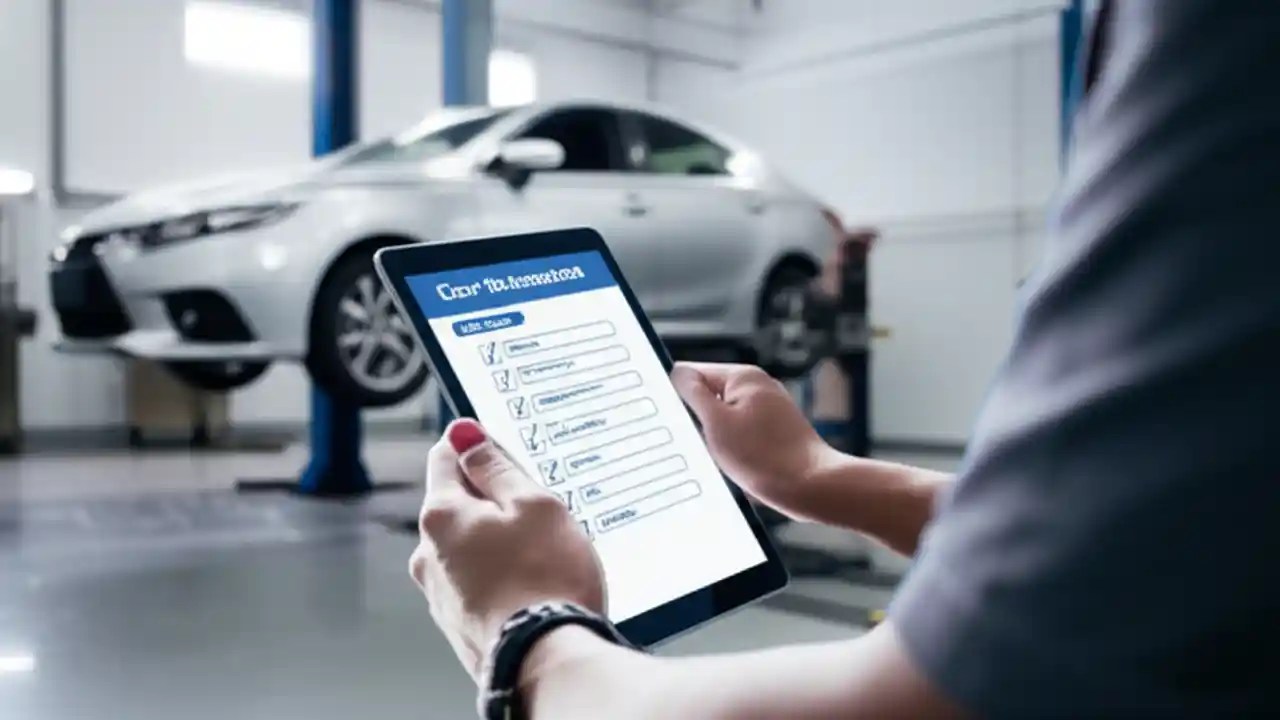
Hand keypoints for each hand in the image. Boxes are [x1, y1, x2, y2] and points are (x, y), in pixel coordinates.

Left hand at [409, 419, 605, 680]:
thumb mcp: (533, 504)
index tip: (502, 448)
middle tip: (538, 509)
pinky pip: (477, 581)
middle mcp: (429, 555)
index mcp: (441, 516)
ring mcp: (441, 593)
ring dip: (499, 539)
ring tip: (542, 553)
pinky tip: (533, 583)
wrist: (548, 661)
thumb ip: (496, 467)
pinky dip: (502, 574)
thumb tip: (466, 436)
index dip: (476, 445)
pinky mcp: (461, 623)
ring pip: (468, 545)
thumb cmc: (546, 580)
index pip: (445, 457)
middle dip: (493, 499)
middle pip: (457, 504)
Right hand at [671, 362, 837, 519]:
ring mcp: (771, 408)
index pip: (695, 373)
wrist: (810, 486)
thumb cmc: (765, 457)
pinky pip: (743, 432)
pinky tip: (744, 462)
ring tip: (731, 455)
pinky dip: (737, 447)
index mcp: (744, 377)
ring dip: (719, 437)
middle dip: (702, 420)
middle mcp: (760, 387)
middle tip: (709, 442)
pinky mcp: (777, 430)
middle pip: (711, 396)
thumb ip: (694, 393)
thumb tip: (678, 373)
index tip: (680, 420)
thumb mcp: (716, 423)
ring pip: (726, 418)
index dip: (680, 397)